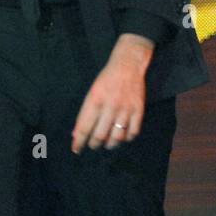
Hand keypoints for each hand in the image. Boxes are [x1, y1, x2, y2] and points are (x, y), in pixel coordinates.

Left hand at [71, 34, 152, 152]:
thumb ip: (84, 114)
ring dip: (110, 144)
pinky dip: (126, 139)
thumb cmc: (106, 80)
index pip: (84, 127)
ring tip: (107, 144)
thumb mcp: (91, 93)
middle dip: (94, 144)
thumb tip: (76, 134)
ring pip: (117, 137)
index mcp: (95, 100)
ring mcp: (126, 109)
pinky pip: (133, 132)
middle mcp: (110, 106)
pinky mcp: (139, 110)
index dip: (79, 141)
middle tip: (93, 145)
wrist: (128, 66)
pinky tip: (122, 137)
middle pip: (100, 135)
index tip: (76, 149)